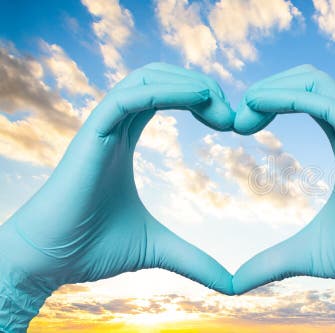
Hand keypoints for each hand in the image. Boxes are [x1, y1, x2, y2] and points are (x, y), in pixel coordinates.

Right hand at [0, 63, 234, 331]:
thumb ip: (194, 260)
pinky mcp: (90, 137)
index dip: (199, 97)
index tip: (232, 122)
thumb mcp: (158, 249)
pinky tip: (199, 98)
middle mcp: (113, 127)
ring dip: (187, 82)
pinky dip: (165, 91)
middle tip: (232, 114)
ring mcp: (100, 129)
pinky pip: (127, 98)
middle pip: (157, 76)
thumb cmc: (91, 249)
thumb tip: (231, 285)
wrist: (46, 263)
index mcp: (124, 140)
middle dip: (200, 84)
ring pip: (144, 77)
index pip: (164, 95)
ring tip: (219, 104)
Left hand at [231, 65, 334, 331]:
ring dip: (274, 86)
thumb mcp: (306, 255)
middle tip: (236, 120)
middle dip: (267, 86)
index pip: (305, 98)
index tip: (238, 129)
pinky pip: (326, 104)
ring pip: (317, 80)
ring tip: (244, 112)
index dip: (268, 101)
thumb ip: (269, 262)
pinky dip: (289, 97)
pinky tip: (257, 107)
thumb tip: (233, 286)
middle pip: (308, 77)